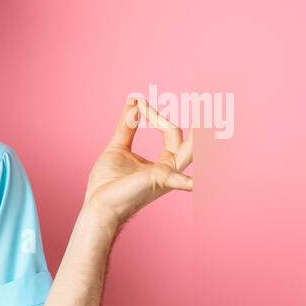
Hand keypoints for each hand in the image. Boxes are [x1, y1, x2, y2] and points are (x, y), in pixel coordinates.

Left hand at [82, 97, 193, 228]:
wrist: (98, 203)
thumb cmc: (108, 182)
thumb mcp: (119, 146)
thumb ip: (128, 125)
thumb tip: (133, 101)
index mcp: (164, 162)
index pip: (169, 131)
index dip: (155, 114)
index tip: (139, 102)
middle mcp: (169, 169)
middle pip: (190, 143)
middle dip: (201, 126)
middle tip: (208, 102)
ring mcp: (166, 176)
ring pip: (189, 153)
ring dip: (198, 138)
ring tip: (206, 121)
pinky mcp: (157, 182)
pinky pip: (176, 180)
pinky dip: (186, 181)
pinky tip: (195, 183)